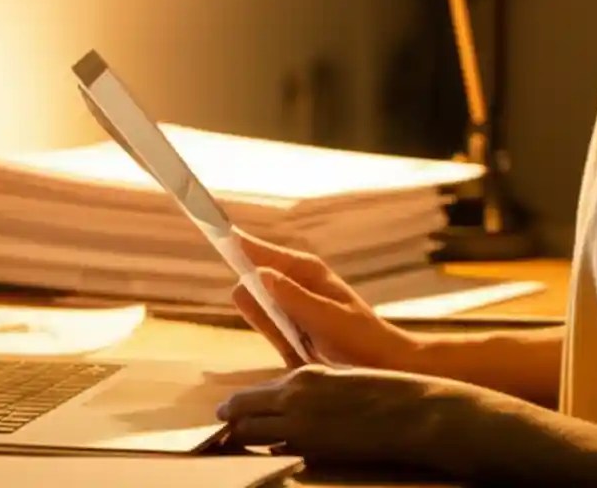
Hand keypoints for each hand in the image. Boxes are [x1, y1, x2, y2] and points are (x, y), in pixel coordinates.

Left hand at [217, 364, 472, 471]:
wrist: (415, 413)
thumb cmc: (388, 393)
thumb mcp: (341, 379)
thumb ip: (312, 389)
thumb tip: (291, 401)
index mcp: (302, 375)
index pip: (254, 393)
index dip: (237, 405)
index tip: (227, 412)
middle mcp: (293, 395)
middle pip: (242, 411)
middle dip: (229, 422)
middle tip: (220, 432)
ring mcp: (300, 424)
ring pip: (251, 432)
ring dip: (242, 438)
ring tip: (232, 445)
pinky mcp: (313, 449)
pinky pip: (279, 451)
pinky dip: (270, 452)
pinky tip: (268, 455)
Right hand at [233, 231, 418, 368]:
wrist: (382, 364)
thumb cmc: (361, 337)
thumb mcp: (328, 318)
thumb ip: (294, 297)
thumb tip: (258, 273)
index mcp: (303, 268)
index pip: (257, 249)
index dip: (234, 242)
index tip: (213, 232)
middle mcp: (291, 280)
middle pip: (249, 282)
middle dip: (257, 308)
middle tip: (288, 332)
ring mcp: (288, 302)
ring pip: (255, 308)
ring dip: (270, 329)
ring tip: (302, 345)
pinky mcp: (287, 323)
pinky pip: (266, 326)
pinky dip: (277, 340)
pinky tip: (299, 352)